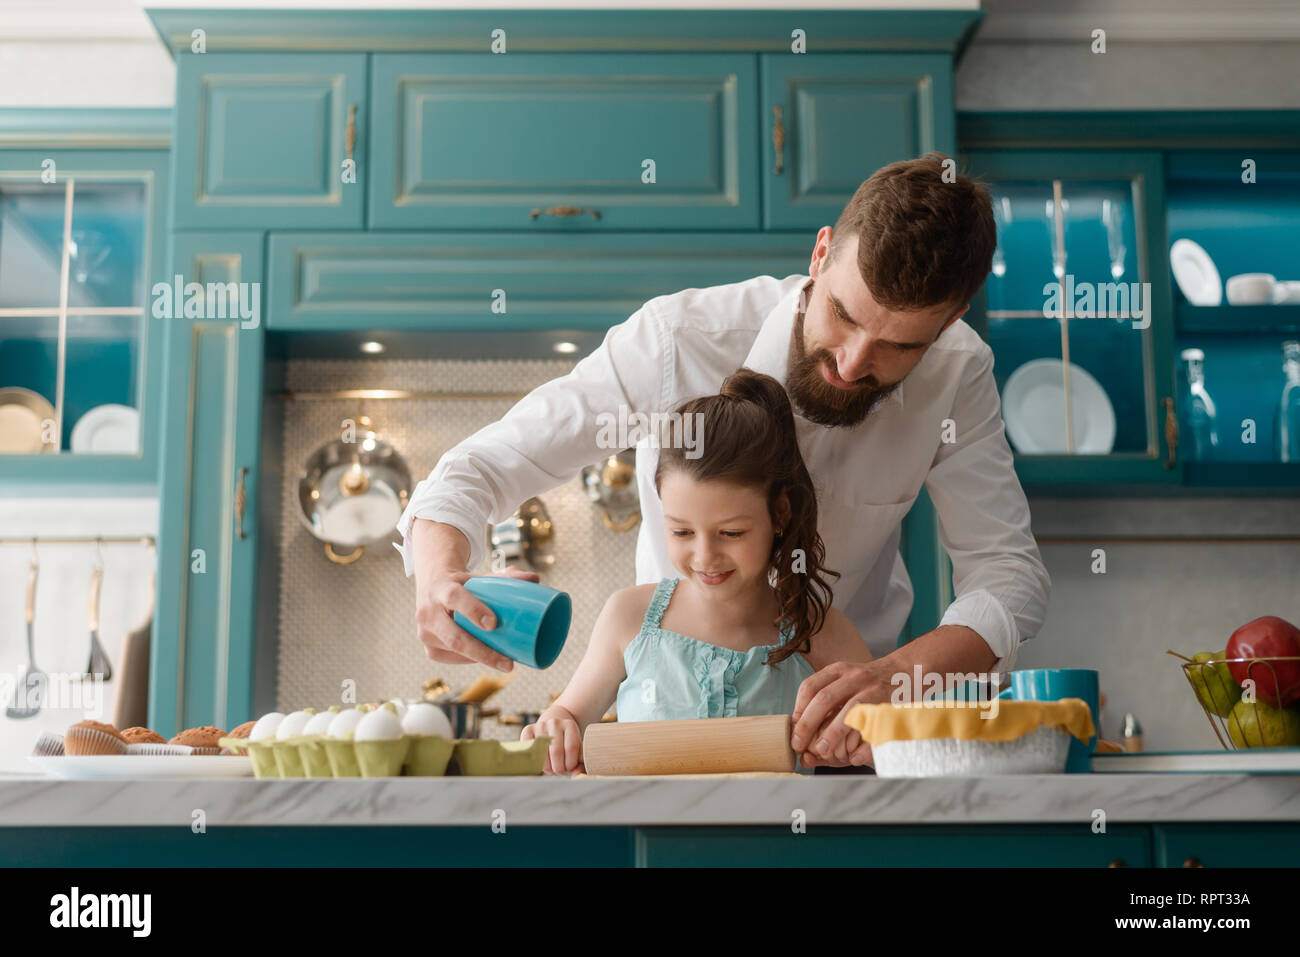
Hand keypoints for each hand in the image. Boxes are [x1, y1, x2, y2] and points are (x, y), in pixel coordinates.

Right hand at [414, 565, 537, 670]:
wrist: (431, 586)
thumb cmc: (462, 583)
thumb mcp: (479, 577)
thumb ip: (506, 578)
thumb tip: (535, 579)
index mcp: (440, 588)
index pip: (454, 598)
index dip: (473, 610)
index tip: (494, 624)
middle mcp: (427, 611)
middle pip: (455, 636)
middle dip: (483, 652)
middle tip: (508, 663)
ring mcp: (425, 632)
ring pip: (455, 651)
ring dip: (481, 659)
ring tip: (505, 662)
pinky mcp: (429, 648)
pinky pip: (453, 658)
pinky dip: (471, 660)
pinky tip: (486, 658)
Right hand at [522, 706, 583, 774]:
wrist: (553, 728)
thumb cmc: (566, 744)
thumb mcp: (576, 750)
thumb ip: (580, 764)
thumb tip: (576, 775)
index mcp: (569, 725)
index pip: (571, 747)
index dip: (570, 763)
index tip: (569, 769)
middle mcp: (554, 723)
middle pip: (556, 751)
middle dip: (558, 767)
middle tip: (559, 772)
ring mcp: (540, 725)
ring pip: (541, 752)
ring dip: (546, 767)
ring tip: (551, 769)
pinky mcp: (527, 729)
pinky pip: (528, 749)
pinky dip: (533, 761)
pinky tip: (540, 764)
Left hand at [791, 660, 891, 766]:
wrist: (907, 672)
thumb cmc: (869, 683)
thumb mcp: (845, 678)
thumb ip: (825, 695)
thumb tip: (798, 723)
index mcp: (839, 670)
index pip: (810, 686)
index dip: (798, 709)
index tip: (793, 729)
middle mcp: (854, 677)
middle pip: (824, 699)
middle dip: (808, 724)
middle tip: (799, 745)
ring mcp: (873, 690)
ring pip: (848, 711)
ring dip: (833, 734)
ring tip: (822, 752)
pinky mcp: (889, 705)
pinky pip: (873, 726)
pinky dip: (863, 744)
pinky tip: (853, 757)